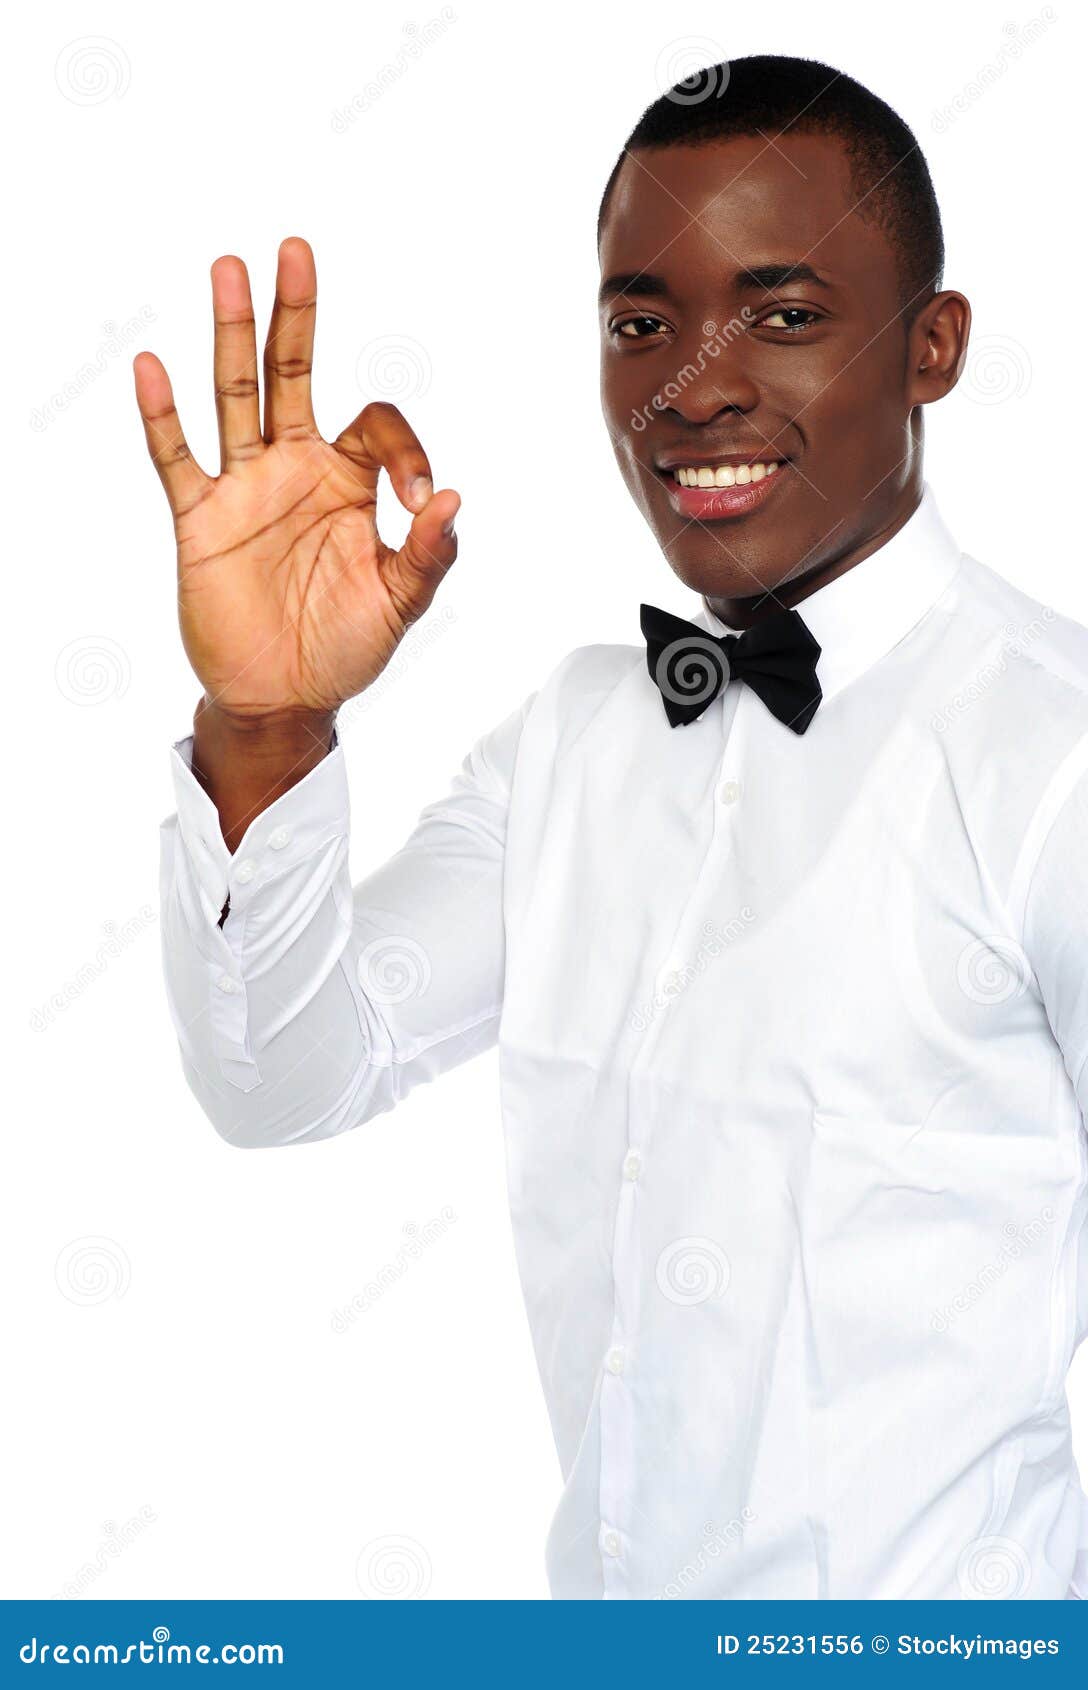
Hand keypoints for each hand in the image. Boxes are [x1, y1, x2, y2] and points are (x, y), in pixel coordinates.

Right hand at [134, 236, 458, 720]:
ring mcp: (245, 488)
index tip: (416, 502)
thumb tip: (450, 498)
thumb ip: (429, 553)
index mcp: (350, 481)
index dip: (404, 450)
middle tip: (296, 250)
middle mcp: (296, 469)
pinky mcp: (202, 519)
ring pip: (236, 396)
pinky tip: (152, 368)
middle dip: (295, 314)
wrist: (285, 697)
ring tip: (230, 269)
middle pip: (292, 374)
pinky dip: (162, 417)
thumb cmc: (345, 647)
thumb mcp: (402, 603)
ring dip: (233, 335)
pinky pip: (177, 459)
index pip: (377, 425)